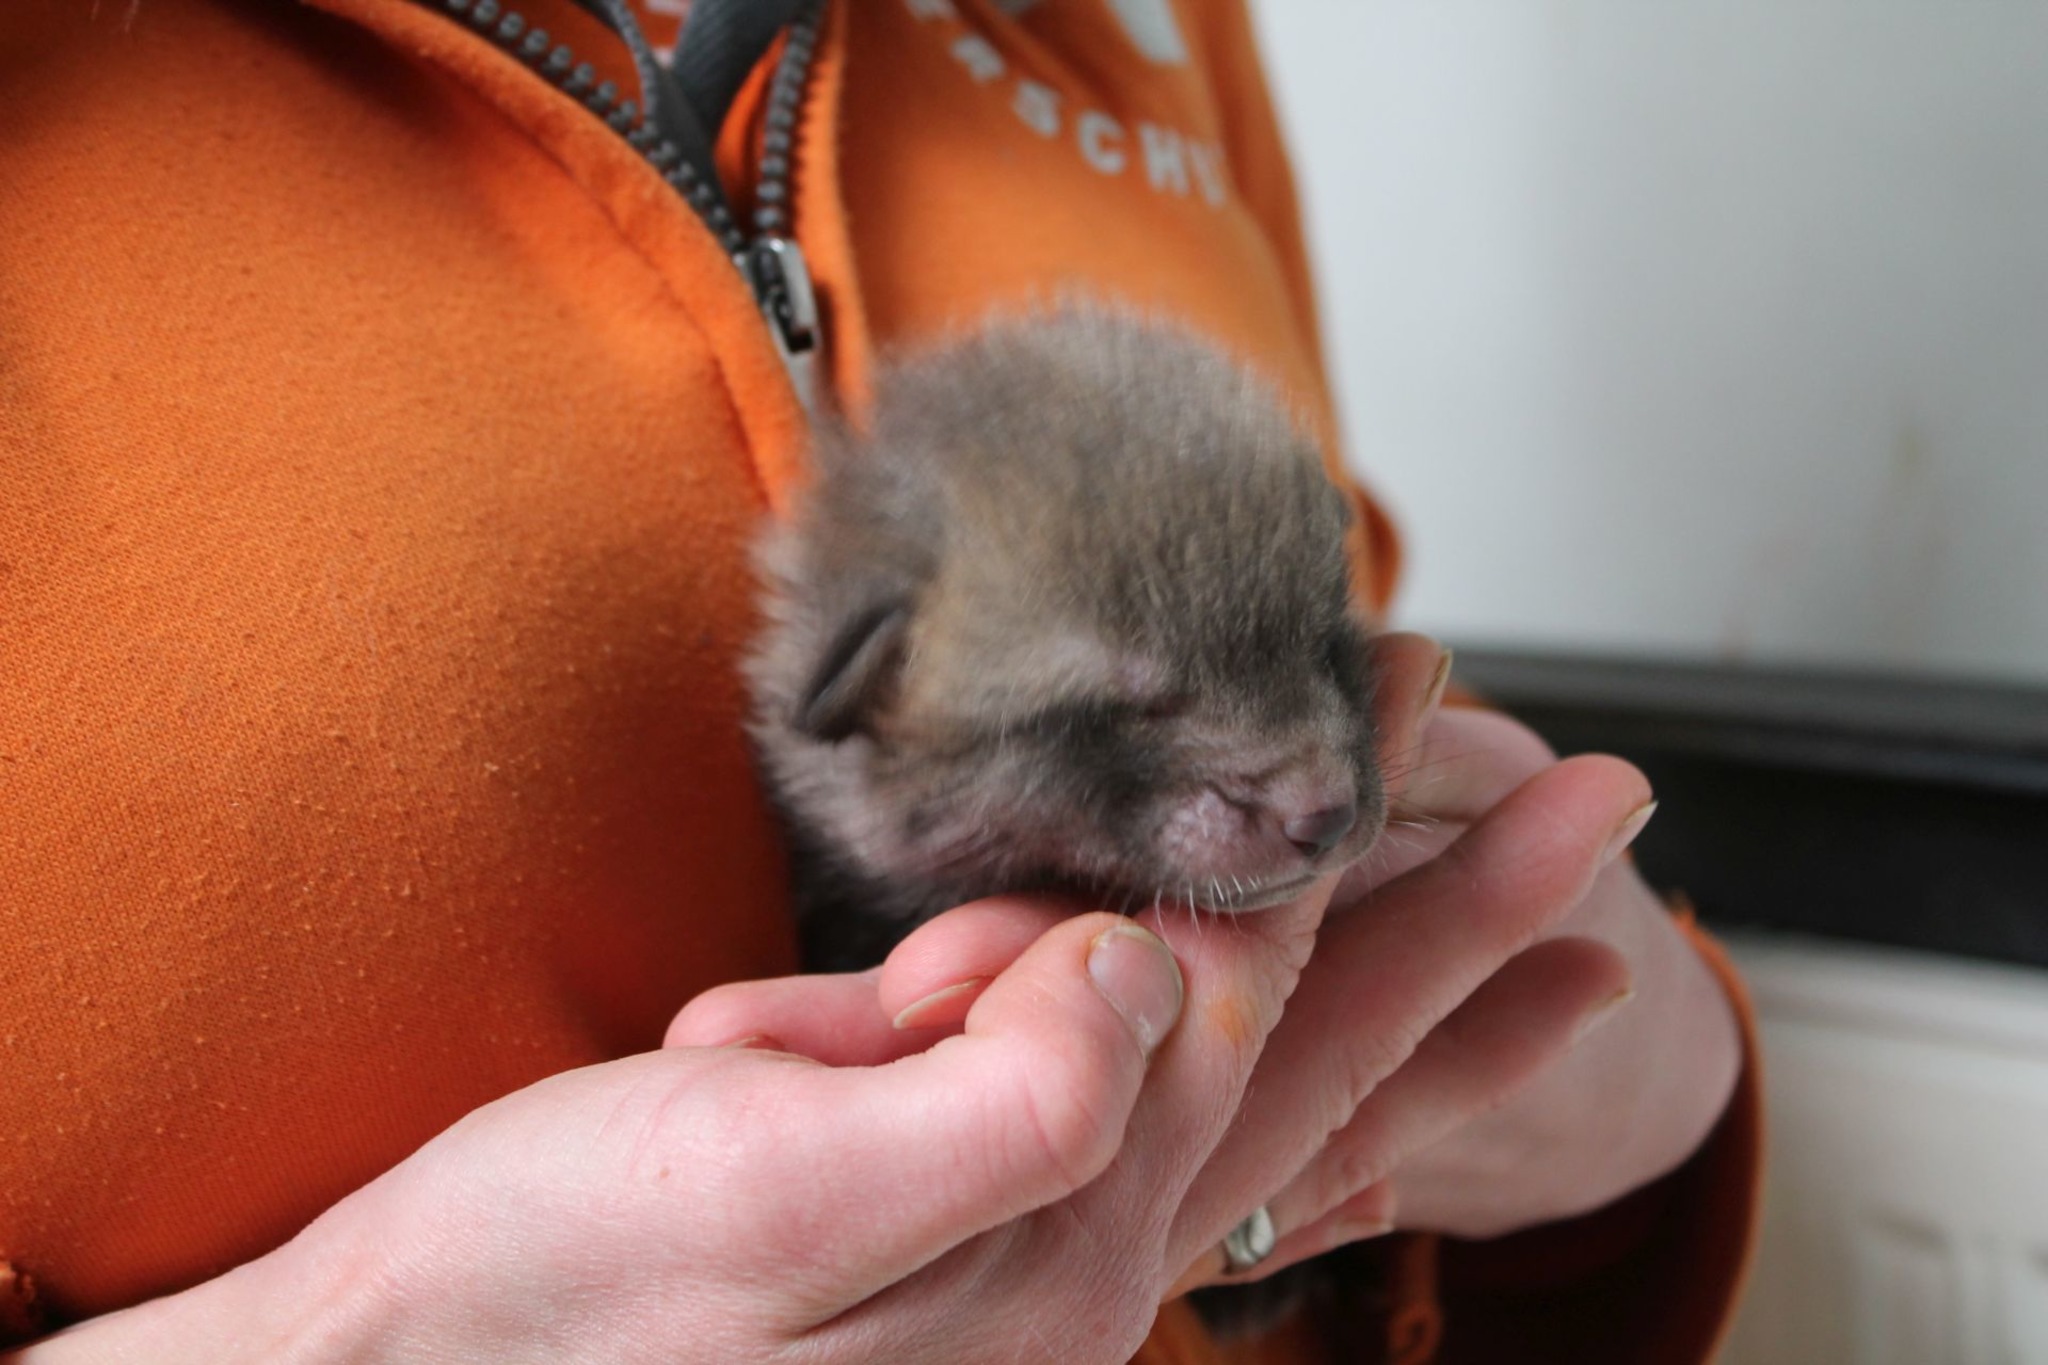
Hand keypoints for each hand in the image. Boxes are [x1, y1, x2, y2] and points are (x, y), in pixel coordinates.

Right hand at [682, 636, 1737, 1307]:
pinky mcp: (948, 1197)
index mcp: (1052, 1223)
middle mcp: (1073, 1238)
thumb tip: (1137, 970)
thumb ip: (1002, 1100)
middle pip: (1317, 1047)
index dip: (1337, 834)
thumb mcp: (773, 1197)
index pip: (1244, 990)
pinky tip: (1268, 1045)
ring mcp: (1023, 1227)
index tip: (1412, 702)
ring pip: (1225, 1067)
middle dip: (1461, 917)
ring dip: (1379, 1000)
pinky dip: (1222, 1054)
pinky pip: (1099, 1089)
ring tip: (1526, 952)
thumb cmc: (566, 1292)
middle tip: (1597, 809)